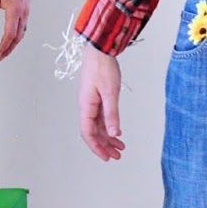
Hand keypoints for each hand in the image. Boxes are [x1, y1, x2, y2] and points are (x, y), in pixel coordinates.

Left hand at [0, 0, 30, 59]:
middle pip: (18, 36)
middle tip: (0, 56)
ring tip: (4, 50)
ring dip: (14, 43)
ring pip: (22, 32)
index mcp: (14, 9)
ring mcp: (26, 11)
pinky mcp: (26, 10)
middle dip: (9, 48)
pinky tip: (11, 39)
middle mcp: (23, 12)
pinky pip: (23, 26)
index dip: (4, 45)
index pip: (10, 33)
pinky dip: (17, 35)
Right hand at [78, 45, 125, 160]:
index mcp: (86, 106)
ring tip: (120, 147)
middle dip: (104, 145)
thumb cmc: (102, 68)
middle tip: (116, 156)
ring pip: (97, 125)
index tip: (107, 157)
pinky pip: (100, 117)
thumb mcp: (110, 93)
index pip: (88, 133)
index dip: (97, 147)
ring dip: (108, 137)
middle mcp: (86, 106)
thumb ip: (111, 115)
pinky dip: (109, 126)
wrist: (99, 49)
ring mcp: (91, 102)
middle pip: (93, 132)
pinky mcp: (96, 97)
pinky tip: (116, 131)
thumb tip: (113, 133)